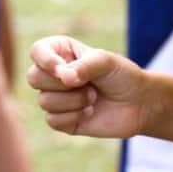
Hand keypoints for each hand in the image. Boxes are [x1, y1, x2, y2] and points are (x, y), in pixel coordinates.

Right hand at [27, 36, 147, 139]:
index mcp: (61, 52)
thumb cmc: (121, 76)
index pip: (37, 51)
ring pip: (44, 101)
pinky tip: (90, 112)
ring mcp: (56, 98)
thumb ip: (84, 66)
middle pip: (33, 77)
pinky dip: (74, 116)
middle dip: (62, 84)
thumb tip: (64, 78)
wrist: (138, 103)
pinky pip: (53, 120)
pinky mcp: (62, 120)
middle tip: (86, 83)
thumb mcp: (105, 62)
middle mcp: (54, 74)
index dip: (45, 60)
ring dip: (73, 101)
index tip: (63, 69)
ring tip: (93, 97)